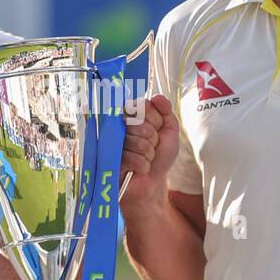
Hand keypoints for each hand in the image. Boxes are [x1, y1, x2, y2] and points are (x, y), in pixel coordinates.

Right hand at [120, 94, 179, 211]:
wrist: (153, 182)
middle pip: (139, 123)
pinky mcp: (110, 159)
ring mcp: (113, 142)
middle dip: (152, 139)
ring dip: (148, 154)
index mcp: (132, 115)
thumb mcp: (169, 132)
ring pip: (138, 141)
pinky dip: (142, 165)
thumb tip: (157, 97)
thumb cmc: (159, 157)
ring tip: (146, 159)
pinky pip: (132, 157)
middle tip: (151, 147)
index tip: (157, 129)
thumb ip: (166, 112)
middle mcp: (120, 126)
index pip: (142, 105)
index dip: (154, 119)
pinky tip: (140, 169)